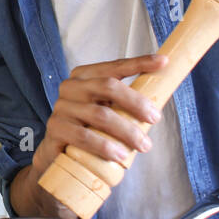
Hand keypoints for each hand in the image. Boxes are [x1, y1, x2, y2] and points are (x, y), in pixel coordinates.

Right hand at [32, 55, 166, 218]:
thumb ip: (124, 104)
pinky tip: (119, 155)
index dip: (139, 63)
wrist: (57, 155)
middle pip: (108, 86)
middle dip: (136, 102)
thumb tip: (158, 104)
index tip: (162, 62)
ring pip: (100, 114)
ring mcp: (61, 107)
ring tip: (144, 145)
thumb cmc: (89, 130)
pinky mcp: (55, 129)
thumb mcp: (106, 111)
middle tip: (155, 118)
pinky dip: (105, 145)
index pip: (114, 66)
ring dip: (127, 130)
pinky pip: (83, 136)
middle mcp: (70, 87)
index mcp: (84, 76)